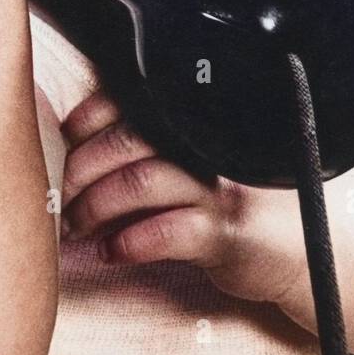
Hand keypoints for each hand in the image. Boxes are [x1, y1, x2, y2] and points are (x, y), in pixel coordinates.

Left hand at [58, 91, 308, 307]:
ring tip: (76, 228)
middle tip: (59, 198)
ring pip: (140, 182)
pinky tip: (111, 252)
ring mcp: (217, 189)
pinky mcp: (226, 234)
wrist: (295, 250)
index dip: (87, 120)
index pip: (131, 101)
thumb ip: (150, 151)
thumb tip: (74, 153)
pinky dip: (128, 243)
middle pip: (128, 141)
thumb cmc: (227, 206)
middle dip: (80, 169)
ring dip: (96, 208)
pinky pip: (166, 232)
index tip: (61, 143)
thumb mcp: (193, 167)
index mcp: (192, 123)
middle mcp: (205, 147)